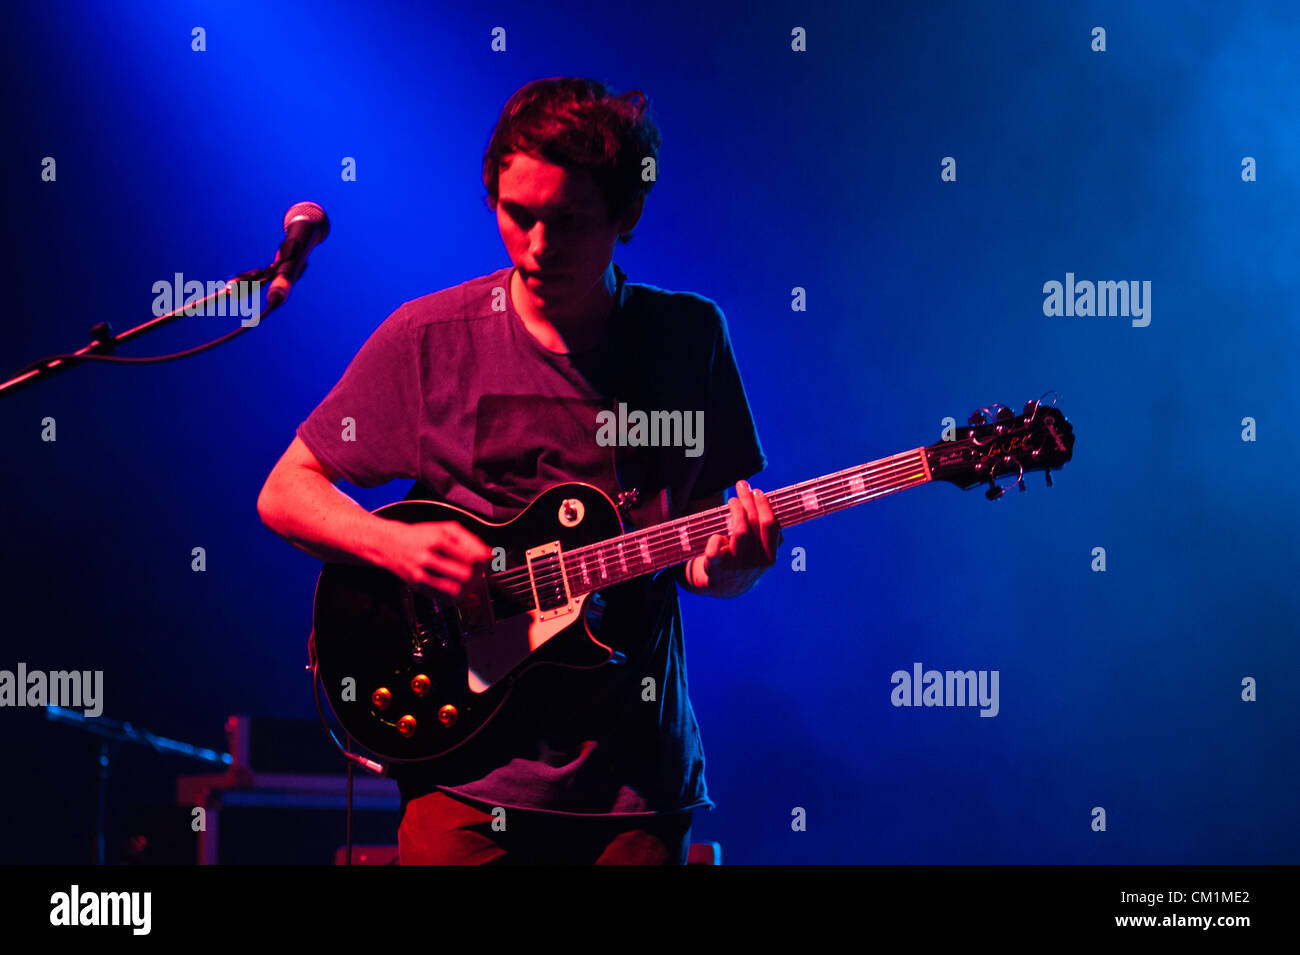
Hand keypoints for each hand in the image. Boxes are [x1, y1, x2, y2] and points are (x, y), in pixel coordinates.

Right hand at [383, 521, 493, 601]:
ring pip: (455, 589)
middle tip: (478, 572)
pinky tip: (458, 588)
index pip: (470, 556)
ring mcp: (422, 573)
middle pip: (464, 574)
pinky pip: (443, 598)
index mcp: (438, 540)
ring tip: (469, 581)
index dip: (483, 562)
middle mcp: (429, 557)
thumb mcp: (445, 529)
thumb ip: (469, 539)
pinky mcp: (418, 586)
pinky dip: (455, 596)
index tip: (486, 561)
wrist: (389, 544)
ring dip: (467, 587)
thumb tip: (489, 553)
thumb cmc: (420, 536)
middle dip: (476, 575)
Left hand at [691, 480, 782, 596]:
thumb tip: (768, 503)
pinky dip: (715, 537)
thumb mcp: (761, 552)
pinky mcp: (716, 568)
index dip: (764, 505)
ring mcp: (736, 566)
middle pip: (754, 523)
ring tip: (732, 501)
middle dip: (748, 500)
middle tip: (742, 486)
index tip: (757, 491)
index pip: (770, 525)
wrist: (725, 587)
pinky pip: (715, 547)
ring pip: (739, 531)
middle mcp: (755, 563)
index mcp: (770, 558)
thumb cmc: (744, 560)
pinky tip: (717, 534)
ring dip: (736, 510)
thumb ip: (768, 533)